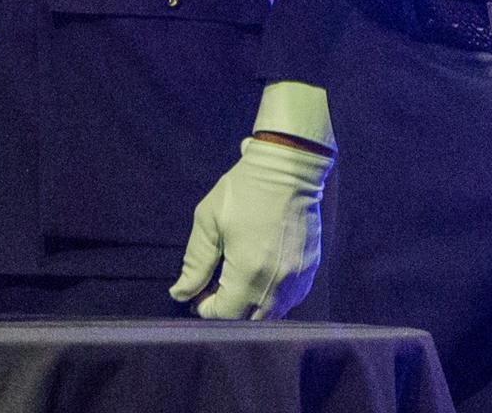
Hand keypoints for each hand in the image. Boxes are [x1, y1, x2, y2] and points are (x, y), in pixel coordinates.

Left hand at [169, 135, 331, 319]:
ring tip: (236, 281)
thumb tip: (181, 293)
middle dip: (227, 312)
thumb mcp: (209, 220)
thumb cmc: (244, 190)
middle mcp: (276, 285)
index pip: (224, 316)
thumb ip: (195, 262)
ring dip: (250, 308)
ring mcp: (297, 280)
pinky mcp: (310, 271)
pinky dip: (272, 298)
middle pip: (248, 322)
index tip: (197, 293)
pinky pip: (290, 300)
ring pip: (271, 315)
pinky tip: (261, 275)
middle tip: (214, 289)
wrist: (288, 168)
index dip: (205, 308)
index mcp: (248, 273)